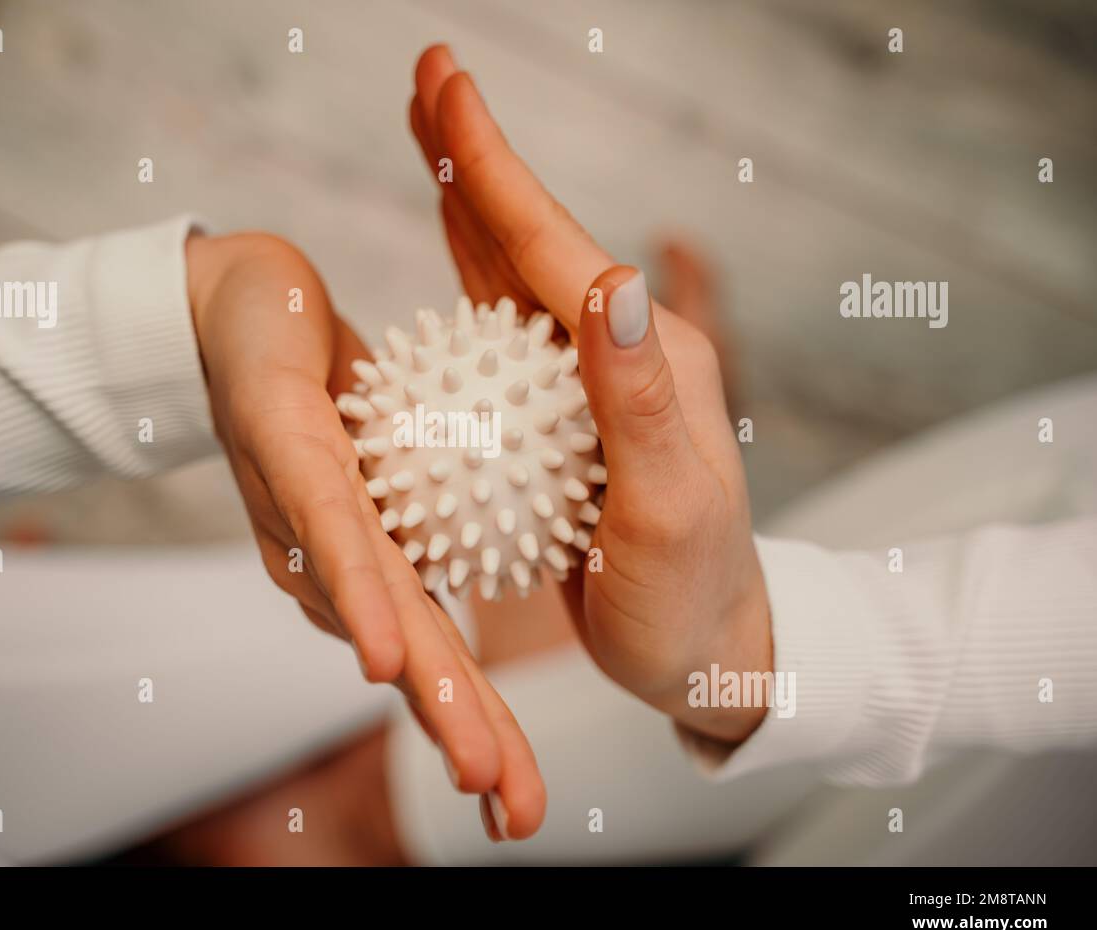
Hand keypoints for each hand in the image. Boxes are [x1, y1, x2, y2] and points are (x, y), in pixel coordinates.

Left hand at [184, 232, 544, 836]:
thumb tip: (487, 561)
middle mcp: (328, 561)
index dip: (477, 722)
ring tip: (480, 766)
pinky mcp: (285, 453)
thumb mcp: (403, 454)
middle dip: (465, 738)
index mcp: (364, 563)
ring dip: (429, 691)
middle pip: (409, 656)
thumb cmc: (322, 380)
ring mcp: (302, 514)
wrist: (230, 300)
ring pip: (376, 612)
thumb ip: (440, 510)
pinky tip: (385, 654)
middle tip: (520, 818)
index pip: (432, 650)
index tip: (520, 799)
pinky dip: (360, 594)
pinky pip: (328, 531)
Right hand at [410, 46, 771, 745]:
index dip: (492, 166)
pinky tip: (440, 263)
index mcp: (648, 357)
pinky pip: (498, 343)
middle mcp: (617, 354)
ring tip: (428, 136)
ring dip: (468, 204)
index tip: (444, 82)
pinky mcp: (561, 421)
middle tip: (427, 76)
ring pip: (510, 278)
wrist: (702, 654)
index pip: (555, 248)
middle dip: (474, 155)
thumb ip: (641, 403)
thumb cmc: (690, 598)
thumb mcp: (672, 513)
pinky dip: (466, 286)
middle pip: (527, 240)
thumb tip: (613, 283)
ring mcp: (586, 385)